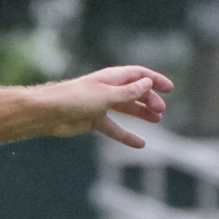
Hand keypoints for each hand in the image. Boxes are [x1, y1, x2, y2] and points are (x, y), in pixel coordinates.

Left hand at [40, 65, 174, 147]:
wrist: (48, 113)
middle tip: (160, 111)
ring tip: (157, 120)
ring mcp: (100, 106)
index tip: (169, 89)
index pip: (138, 75)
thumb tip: (147, 83)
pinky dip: (126, 136)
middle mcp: (107, 90)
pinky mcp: (93, 121)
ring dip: (142, 113)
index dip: (154, 80)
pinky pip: (114, 128)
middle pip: (135, 92)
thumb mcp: (106, 94)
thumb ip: (128, 92)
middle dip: (149, 100)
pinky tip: (140, 144)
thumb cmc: (74, 99)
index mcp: (110, 78)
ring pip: (126, 109)